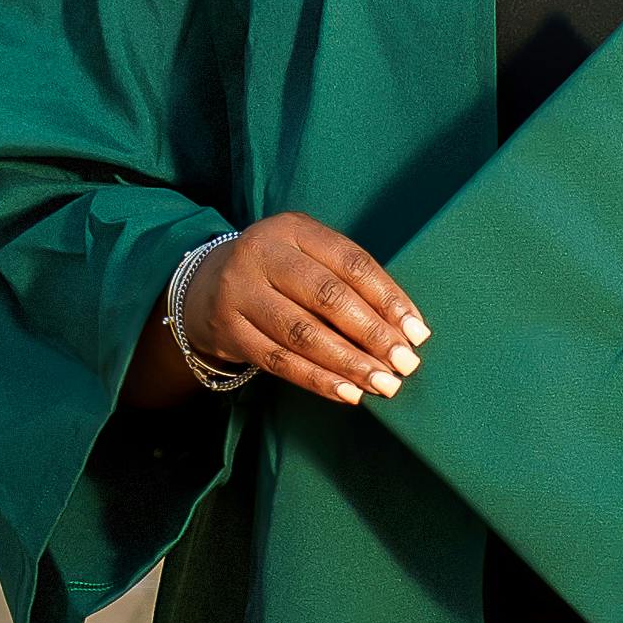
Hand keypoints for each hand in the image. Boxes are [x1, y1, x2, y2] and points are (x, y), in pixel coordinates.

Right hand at [180, 215, 426, 411]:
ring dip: (349, 363)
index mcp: (293, 229)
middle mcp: (262, 254)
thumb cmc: (281, 274)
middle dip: (373, 334)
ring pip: (302, 333)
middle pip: (327, 297)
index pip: (351, 263)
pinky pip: (279, 361)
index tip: (417, 332)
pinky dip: (318, 380)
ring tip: (383, 383)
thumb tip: (405, 329)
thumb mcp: (308, 257)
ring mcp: (239, 291)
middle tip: (405, 363)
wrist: (205, 286)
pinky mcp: (228, 329)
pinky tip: (348, 393)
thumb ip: (350, 282)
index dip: (388, 298)